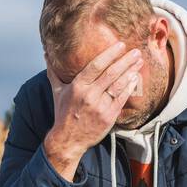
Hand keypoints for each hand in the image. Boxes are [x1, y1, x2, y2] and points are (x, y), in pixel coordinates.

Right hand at [43, 42, 142, 179]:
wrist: (68, 141)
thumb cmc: (63, 114)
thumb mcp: (57, 92)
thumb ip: (54, 72)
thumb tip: (46, 54)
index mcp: (77, 86)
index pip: (96, 65)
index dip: (110, 54)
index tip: (120, 45)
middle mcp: (90, 95)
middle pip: (111, 74)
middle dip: (125, 61)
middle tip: (136, 51)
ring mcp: (100, 107)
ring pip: (119, 85)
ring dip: (131, 72)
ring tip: (139, 62)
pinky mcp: (109, 117)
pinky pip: (122, 99)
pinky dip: (129, 88)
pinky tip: (135, 78)